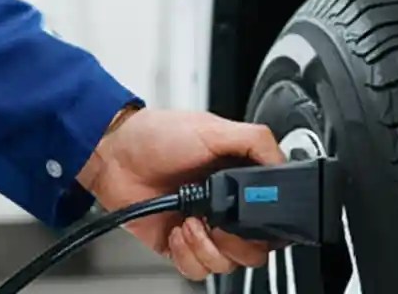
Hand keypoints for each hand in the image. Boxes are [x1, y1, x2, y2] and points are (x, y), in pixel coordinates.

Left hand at [77, 108, 284, 280]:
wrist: (114, 156)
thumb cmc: (157, 136)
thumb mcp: (214, 128)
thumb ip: (255, 141)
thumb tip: (284, 160)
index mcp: (239, 180)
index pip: (271, 214)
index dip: (267, 223)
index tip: (250, 215)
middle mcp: (225, 207)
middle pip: (255, 249)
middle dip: (237, 242)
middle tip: (217, 223)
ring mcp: (203, 229)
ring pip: (227, 264)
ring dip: (207, 247)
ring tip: (190, 221)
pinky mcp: (179, 245)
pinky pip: (197, 270)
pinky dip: (188, 255)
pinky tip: (178, 230)